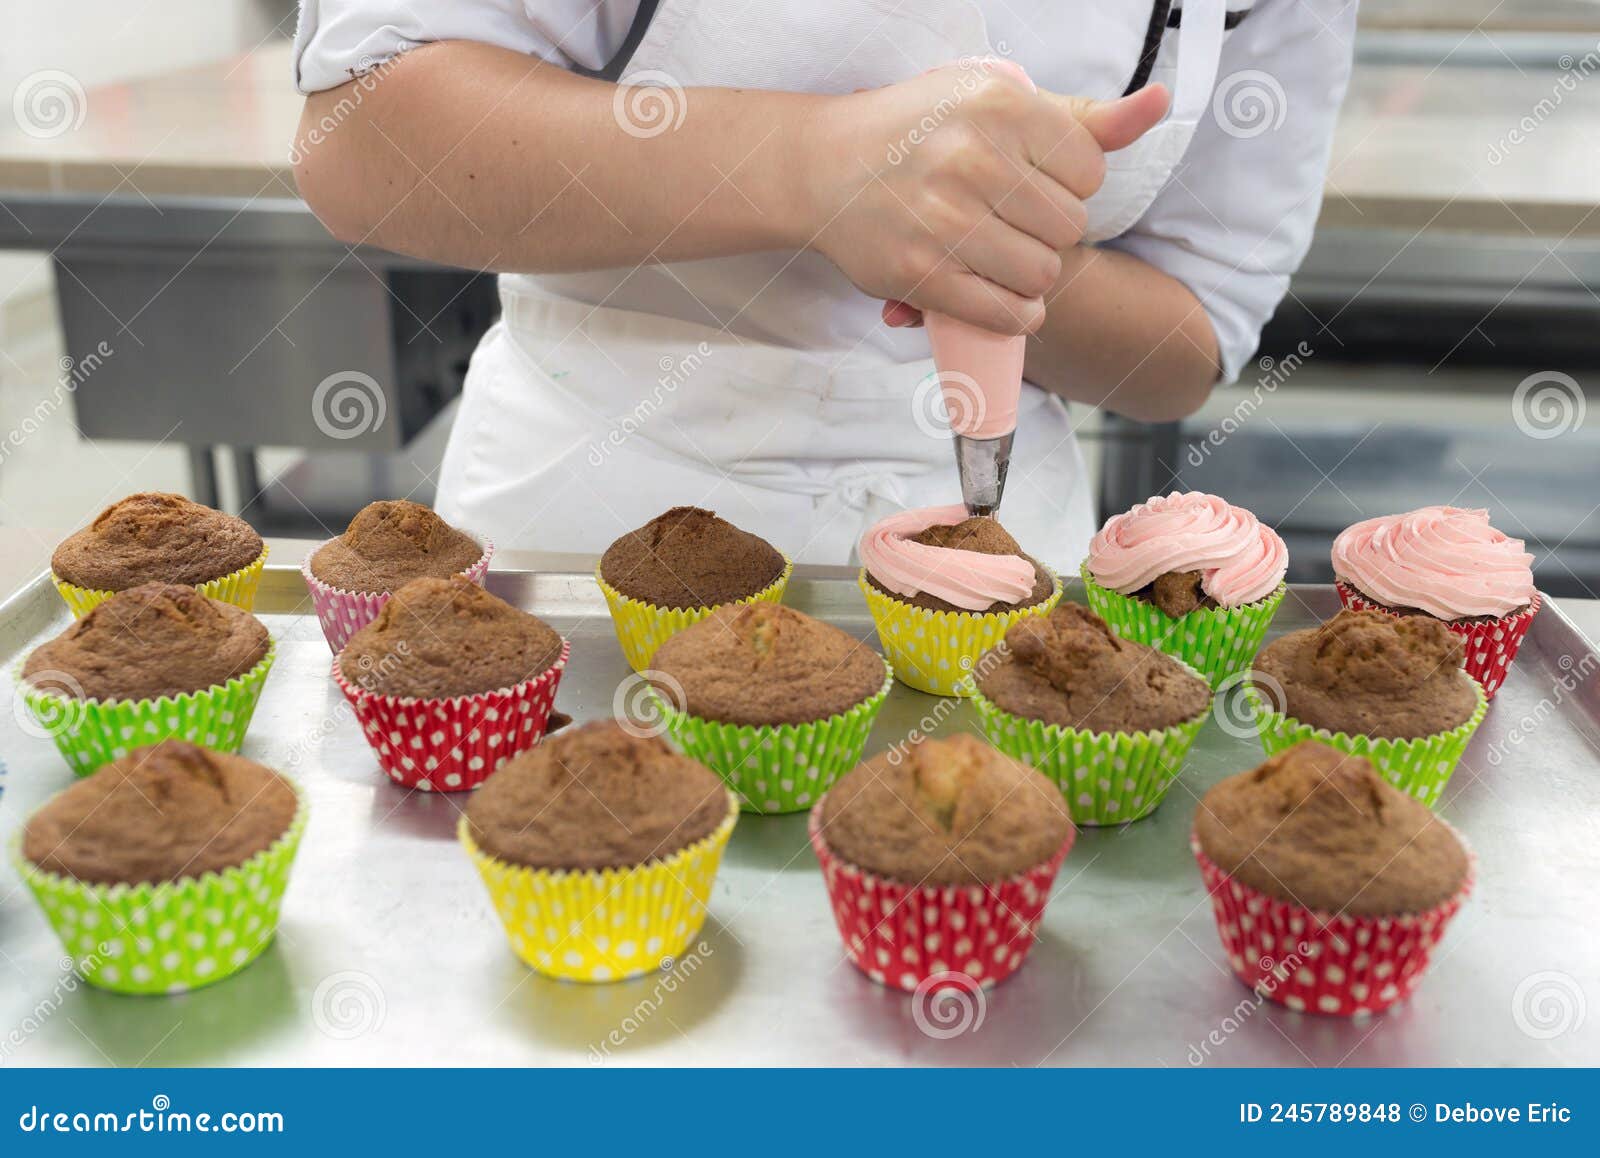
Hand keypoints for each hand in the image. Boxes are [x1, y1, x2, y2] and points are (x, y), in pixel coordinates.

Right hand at [796, 63, 1167, 334]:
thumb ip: (1081, 116)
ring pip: (1041, 274)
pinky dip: (1016, 315)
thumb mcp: (995, 101)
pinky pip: (1005, 313)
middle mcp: (971, 159)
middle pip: (1069, 226)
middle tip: (1011, 222)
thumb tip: (1158, 104)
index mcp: (998, 106)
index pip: (1088, 172)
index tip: (1031, 183)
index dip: (1068, 185)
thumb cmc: (919, 129)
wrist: (822, 165)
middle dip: (1049, 231)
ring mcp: (943, 220)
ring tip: (1006, 260)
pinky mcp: (920, 274)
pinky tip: (1003, 297)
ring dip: (1033, 278)